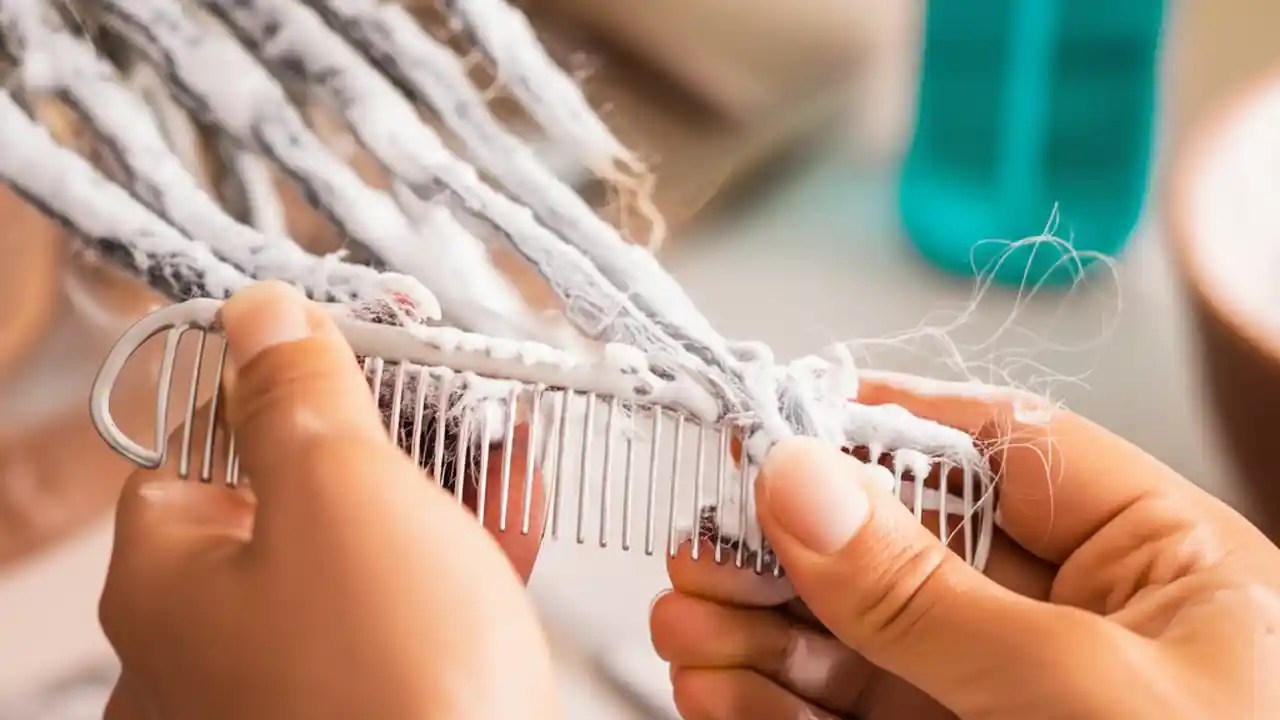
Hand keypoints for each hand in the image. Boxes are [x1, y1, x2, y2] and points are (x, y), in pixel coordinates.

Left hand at [99, 282, 557, 718]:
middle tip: (438, 387)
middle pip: (289, 499)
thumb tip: (262, 314)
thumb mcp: (342, 491)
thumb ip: (298, 392)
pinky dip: (458, 554)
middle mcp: (215, 650)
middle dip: (380, 434)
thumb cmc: (394, 681)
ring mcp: (299, 688)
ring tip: (500, 437)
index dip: (270, 384)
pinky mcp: (382, 707)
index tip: (341, 345)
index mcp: (168, 590)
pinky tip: (515, 509)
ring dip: (434, 486)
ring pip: (361, 555)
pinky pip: (410, 611)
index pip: (192, 448)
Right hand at [652, 375, 1279, 718]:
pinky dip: (777, 708)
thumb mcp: (1072, 691)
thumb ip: (926, 591)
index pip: (1006, 454)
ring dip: (762, 632)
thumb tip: (807, 483)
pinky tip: (719, 690)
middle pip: (908, 550)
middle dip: (793, 549)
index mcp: (1162, 567)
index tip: (777, 430)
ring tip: (685, 621)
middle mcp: (1084, 630)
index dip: (884, 429)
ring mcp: (1013, 709)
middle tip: (704, 545)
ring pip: (864, 644)